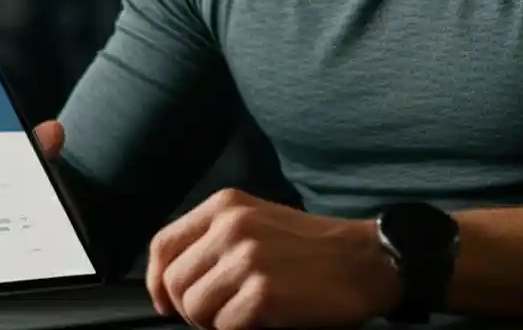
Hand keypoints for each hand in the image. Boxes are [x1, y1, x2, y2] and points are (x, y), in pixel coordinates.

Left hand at [146, 189, 399, 329]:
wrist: (365, 261)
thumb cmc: (312, 249)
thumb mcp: (258, 223)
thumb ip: (215, 239)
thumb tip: (171, 279)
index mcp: (226, 205)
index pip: (163, 245)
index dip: (157, 281)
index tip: (166, 303)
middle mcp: (232, 226)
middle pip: (175, 283)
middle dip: (191, 309)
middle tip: (221, 315)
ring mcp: (247, 258)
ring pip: (194, 308)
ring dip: (215, 322)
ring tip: (245, 315)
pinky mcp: (264, 292)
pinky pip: (225, 327)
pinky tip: (266, 319)